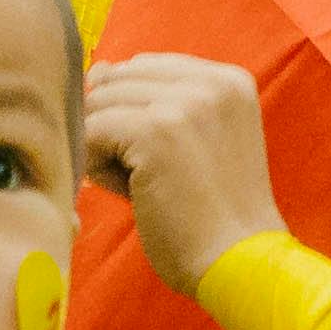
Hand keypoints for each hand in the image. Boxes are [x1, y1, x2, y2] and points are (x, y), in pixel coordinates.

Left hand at [82, 54, 286, 286]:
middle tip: (149, 176)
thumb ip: (153, 102)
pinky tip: (132, 193)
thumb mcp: (198, 141)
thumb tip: (98, 68)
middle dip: (115, 126)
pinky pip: (91, 131)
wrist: (239, 262)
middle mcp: (210, 81)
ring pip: (100, 104)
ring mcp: (183, 104)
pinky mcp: (154, 131)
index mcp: (228, 79)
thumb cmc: (214, 214)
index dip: (133, 110)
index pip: (146, 67)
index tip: (155, 154)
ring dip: (104, 147)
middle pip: (118, 81)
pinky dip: (96, 166)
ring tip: (144, 184)